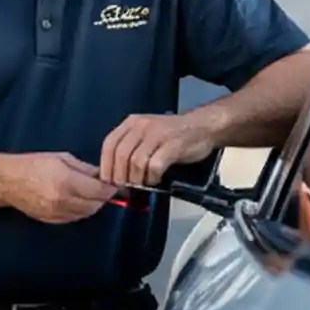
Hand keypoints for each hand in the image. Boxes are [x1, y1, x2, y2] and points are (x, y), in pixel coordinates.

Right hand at [4, 153, 116, 223]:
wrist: (9, 181)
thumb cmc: (34, 164)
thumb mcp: (62, 158)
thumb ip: (85, 168)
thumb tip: (103, 175)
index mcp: (67, 181)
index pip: (99, 190)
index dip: (110, 187)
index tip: (114, 183)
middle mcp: (63, 200)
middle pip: (95, 204)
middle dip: (103, 197)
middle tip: (105, 187)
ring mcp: (57, 213)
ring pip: (86, 213)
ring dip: (93, 204)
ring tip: (92, 193)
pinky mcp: (53, 220)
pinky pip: (75, 218)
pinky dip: (81, 210)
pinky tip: (79, 200)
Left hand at [100, 112, 215, 187]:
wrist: (203, 126)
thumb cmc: (174, 135)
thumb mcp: (146, 135)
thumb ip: (130, 149)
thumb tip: (113, 173)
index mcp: (132, 123)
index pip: (109, 144)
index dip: (106, 166)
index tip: (109, 180)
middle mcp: (142, 126)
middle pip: (121, 155)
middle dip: (121, 176)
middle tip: (126, 187)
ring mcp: (158, 134)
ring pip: (136, 162)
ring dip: (138, 179)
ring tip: (144, 183)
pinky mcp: (173, 145)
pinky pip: (155, 166)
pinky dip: (153, 177)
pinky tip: (156, 179)